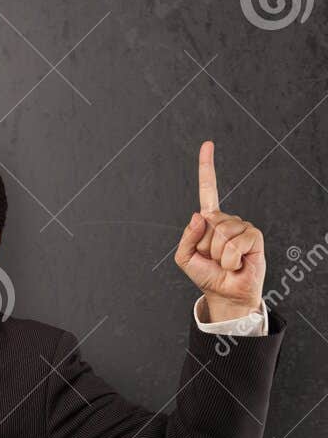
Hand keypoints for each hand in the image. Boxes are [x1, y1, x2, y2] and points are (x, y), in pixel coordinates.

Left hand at [174, 141, 265, 321]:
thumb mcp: (184, 257)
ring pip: (220, 234)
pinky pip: (234, 243)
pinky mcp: (255, 237)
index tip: (208, 144)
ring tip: (225, 262)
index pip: (208, 189)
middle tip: (213, 259)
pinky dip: (230, 258)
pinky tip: (237, 263)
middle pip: (208, 222)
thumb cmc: (207, 274)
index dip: (207, 167)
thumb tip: (199, 215)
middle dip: (205, 246)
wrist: (225, 293)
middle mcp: (226, 219)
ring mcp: (242, 226)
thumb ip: (187, 236)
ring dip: (217, 254)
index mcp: (209, 220)